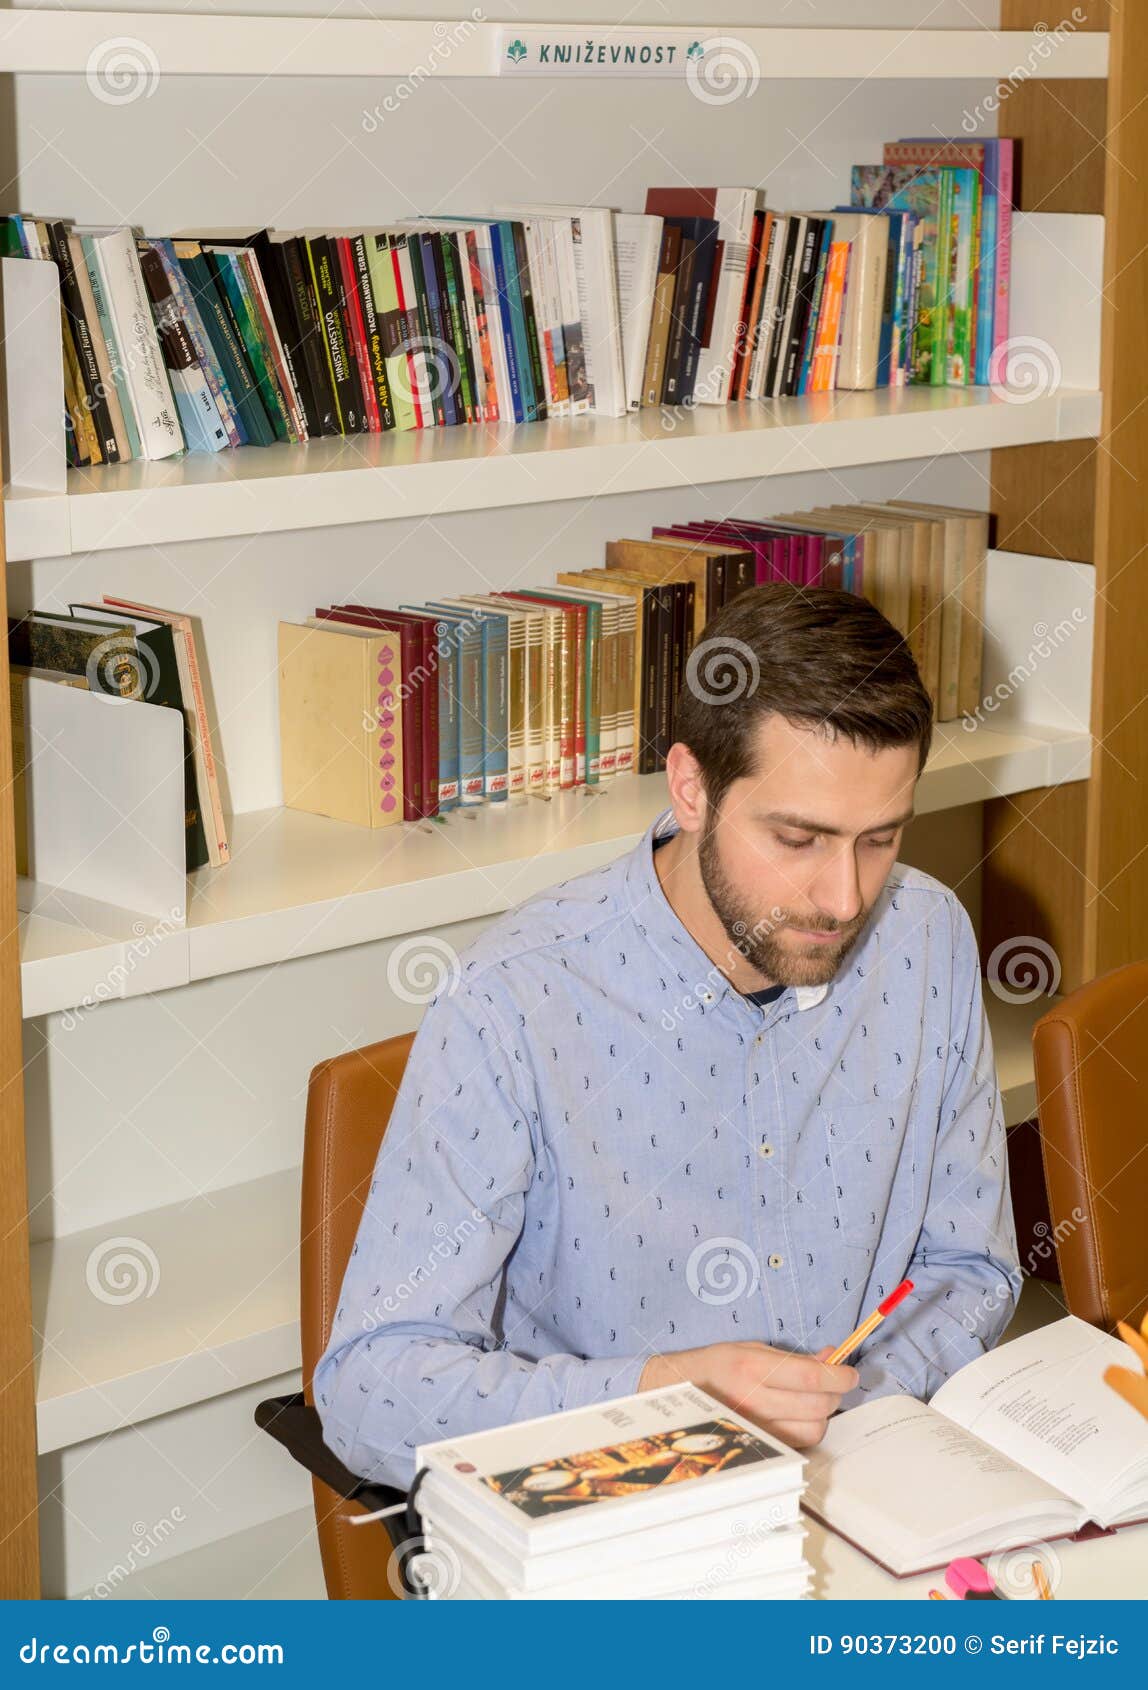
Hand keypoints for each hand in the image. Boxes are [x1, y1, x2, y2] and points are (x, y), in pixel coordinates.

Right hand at [638, 1341, 857, 1448]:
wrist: (677, 1392)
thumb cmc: (717, 1365)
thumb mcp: (753, 1348)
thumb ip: (794, 1357)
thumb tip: (832, 1358)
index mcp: (751, 1368)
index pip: (810, 1377)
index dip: (839, 1376)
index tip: (849, 1373)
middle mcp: (753, 1401)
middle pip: (818, 1407)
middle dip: (834, 1393)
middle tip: (833, 1382)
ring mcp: (755, 1429)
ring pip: (813, 1430)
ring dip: (822, 1414)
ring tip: (813, 1399)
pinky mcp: (758, 1447)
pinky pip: (797, 1443)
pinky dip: (806, 1429)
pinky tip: (796, 1414)